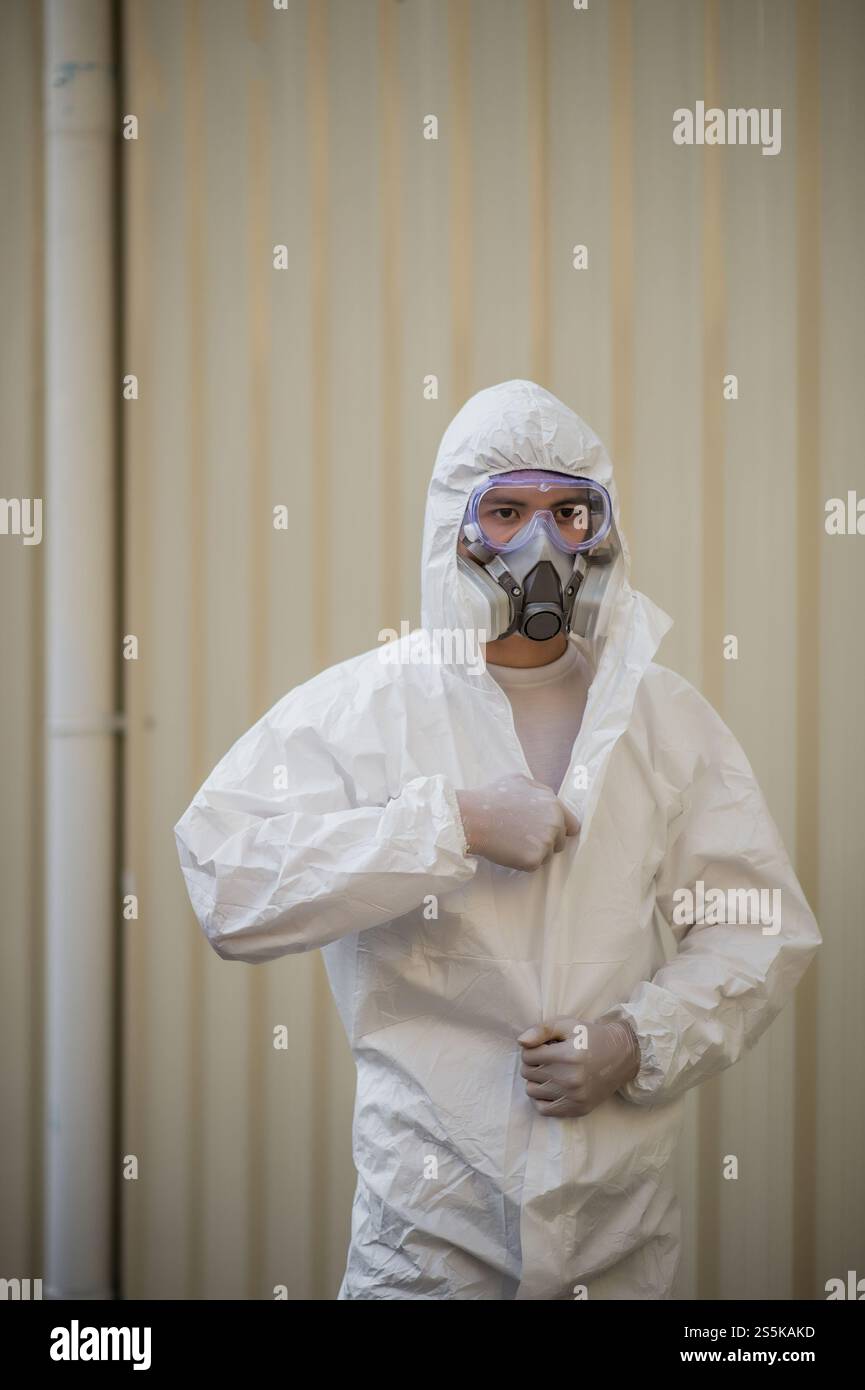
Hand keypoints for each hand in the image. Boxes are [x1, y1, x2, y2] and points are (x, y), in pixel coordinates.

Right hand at [455, 774, 579, 871]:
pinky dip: (522, 862)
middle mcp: (555, 823)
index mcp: (553, 804)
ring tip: (512, 841)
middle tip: (522, 837)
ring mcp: (545, 842)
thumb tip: (546, 798)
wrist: (472, 817)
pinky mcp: (534, 859)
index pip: (572, 825)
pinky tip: (508, 850)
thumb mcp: (519, 780)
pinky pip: (533, 866)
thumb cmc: (491, 797)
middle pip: (560, 842)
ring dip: (534, 852)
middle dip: (545, 841)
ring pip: (547, 855)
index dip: (561, 830)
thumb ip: (539, 790)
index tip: (548, 833)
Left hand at [517, 1017, 640, 1116]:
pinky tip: (551, 1088)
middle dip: (533, 1063)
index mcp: (568, 1055)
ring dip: (536, 1080)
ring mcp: (575, 1096)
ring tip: (550, 1072)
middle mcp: (571, 1078)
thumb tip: (521, 1042)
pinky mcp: (578, 1109)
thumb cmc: (591, 1037)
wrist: (621, 1056)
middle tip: (548, 1059)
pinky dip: (541, 1099)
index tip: (544, 1047)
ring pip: (532, 1091)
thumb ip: (542, 1030)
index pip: (527, 1055)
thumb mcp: (568, 1025)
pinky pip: (544, 1110)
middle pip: (528, 1073)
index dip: (532, 1048)